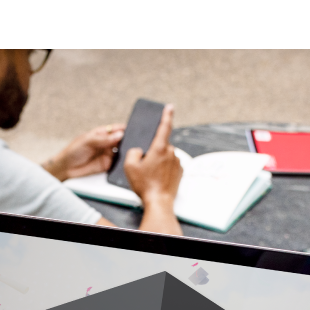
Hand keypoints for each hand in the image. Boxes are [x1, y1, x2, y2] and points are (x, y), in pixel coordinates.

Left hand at [43, 123, 125, 180]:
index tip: (132, 130)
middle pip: (122, 140)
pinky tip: (124, 160)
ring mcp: (108, 154)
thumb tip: (120, 135)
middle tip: (131, 142)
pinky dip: (122, 162)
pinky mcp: (108, 165)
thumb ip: (104, 139)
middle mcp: (107, 143)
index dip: (124, 129)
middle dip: (127, 140)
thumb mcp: (88, 141)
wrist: (66, 167)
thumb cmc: (73, 151)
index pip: (116, 129)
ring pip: (122, 151)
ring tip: (128, 151)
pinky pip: (118, 163)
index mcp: (102, 133)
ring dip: (126, 151)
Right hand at [124, 104, 182, 235]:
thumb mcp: (130, 166)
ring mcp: (177, 162)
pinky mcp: (180, 172)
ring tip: (151, 176)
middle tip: (145, 167)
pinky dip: (164, 169)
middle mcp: (171, 153)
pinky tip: (158, 178)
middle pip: (160, 146)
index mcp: (160, 147)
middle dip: (152, 152)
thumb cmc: (146, 185)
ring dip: (158, 162)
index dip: (167, 115)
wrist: (159, 202)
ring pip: (165, 156)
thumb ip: (133, 152)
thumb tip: (139, 150)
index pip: (165, 126)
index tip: (169, 107)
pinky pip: (170, 165)